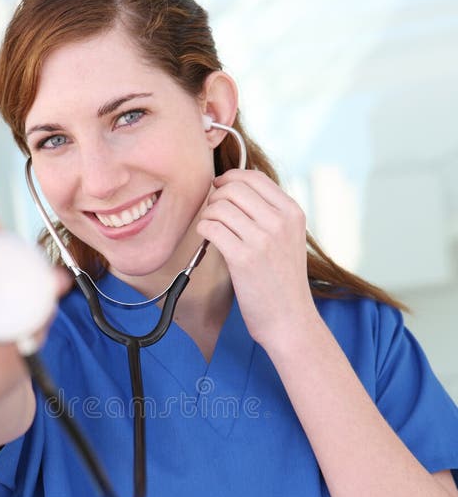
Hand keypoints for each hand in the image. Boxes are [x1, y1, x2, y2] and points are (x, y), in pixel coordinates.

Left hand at [196, 169, 318, 350]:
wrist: (289, 319)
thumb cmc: (282, 282)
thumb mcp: (289, 239)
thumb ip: (269, 213)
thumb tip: (231, 189)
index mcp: (293, 212)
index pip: (255, 177)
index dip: (231, 177)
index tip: (219, 186)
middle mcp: (280, 222)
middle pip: (234, 188)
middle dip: (216, 197)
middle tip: (213, 213)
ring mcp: (263, 239)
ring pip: (220, 207)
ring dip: (208, 215)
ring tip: (211, 229)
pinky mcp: (243, 258)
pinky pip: (211, 228)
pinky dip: (203, 230)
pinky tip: (208, 239)